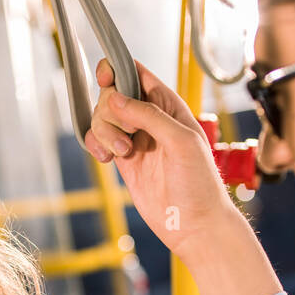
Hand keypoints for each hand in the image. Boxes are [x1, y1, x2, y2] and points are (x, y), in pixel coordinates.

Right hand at [86, 58, 282, 294]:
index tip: (105, 80)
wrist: (195, 225)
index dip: (117, 70)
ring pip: (102, 118)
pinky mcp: (123, 160)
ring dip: (104, 132)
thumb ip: (149, 116)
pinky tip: (106, 159)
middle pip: (112, 95)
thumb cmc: (199, 183)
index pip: (136, 73)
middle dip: (110, 112)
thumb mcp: (181, 142)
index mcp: (169, 105)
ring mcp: (134, 139)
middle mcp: (150, 118)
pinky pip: (98, 140)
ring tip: (122, 153)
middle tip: (128, 137)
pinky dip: (95, 145)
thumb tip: (114, 98)